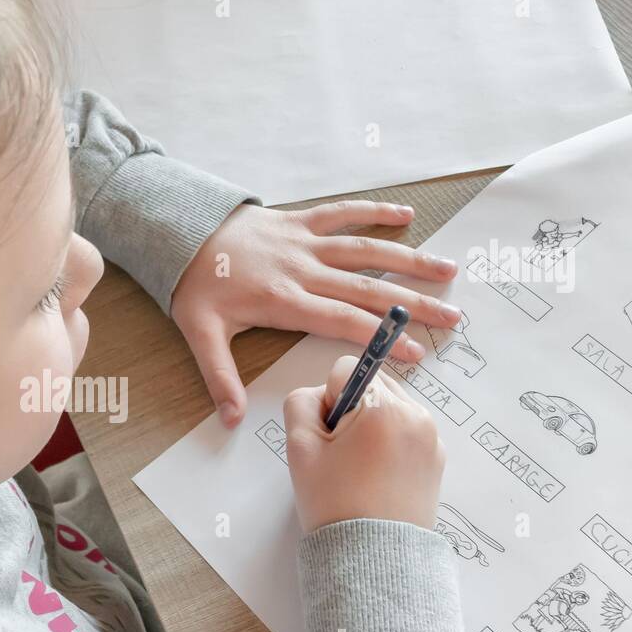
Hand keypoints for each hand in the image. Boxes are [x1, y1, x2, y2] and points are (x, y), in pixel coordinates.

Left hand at [172, 202, 460, 427]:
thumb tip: (232, 420)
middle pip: (366, 289)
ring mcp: (304, 242)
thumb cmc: (195, 286)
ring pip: (364, 250)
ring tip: (447, 270)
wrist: (180, 231)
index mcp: (284, 301)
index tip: (413, 355)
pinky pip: (343, 213)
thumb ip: (220, 378)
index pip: (342, 322)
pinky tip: (406, 214)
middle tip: (451, 319)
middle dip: (411, 306)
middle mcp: (302, 269)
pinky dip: (374, 210)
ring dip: (407, 259)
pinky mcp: (301, 220)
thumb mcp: (200, 336)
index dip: (380, 339)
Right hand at [282, 355, 444, 532]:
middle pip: (372, 382)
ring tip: (359, 466)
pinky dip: (390, 441)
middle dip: (352, 407)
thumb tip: (321, 395)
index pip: (345, 369)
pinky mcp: (438, 457)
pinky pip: (408, 430)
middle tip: (340, 452)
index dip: (326, 400)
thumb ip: (300, 404)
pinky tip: (377, 475)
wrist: (374, 560)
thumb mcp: (300, 449)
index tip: (328, 436)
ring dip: (371, 422)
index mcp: (383, 407)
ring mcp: (432, 436)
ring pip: (390, 405)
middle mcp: (416, 414)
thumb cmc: (334, 504)